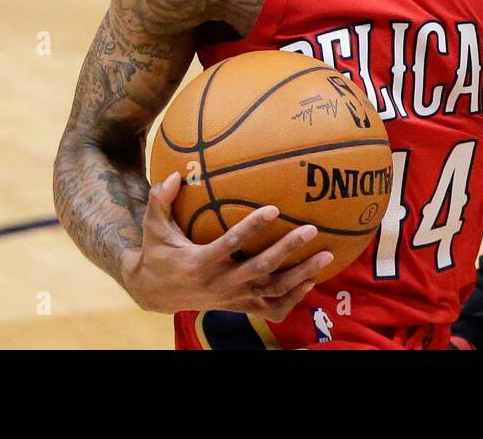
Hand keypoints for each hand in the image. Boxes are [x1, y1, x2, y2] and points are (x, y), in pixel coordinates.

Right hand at [120, 171, 331, 322]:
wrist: (157, 294)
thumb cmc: (159, 254)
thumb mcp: (154, 229)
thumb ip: (160, 201)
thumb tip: (172, 175)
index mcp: (201, 263)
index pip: (231, 244)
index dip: (253, 228)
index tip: (274, 209)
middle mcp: (221, 284)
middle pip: (261, 268)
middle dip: (288, 249)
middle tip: (311, 229)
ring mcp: (234, 298)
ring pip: (273, 290)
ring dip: (302, 274)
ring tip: (328, 255)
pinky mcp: (241, 306)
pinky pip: (272, 308)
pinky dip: (293, 298)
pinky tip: (311, 282)